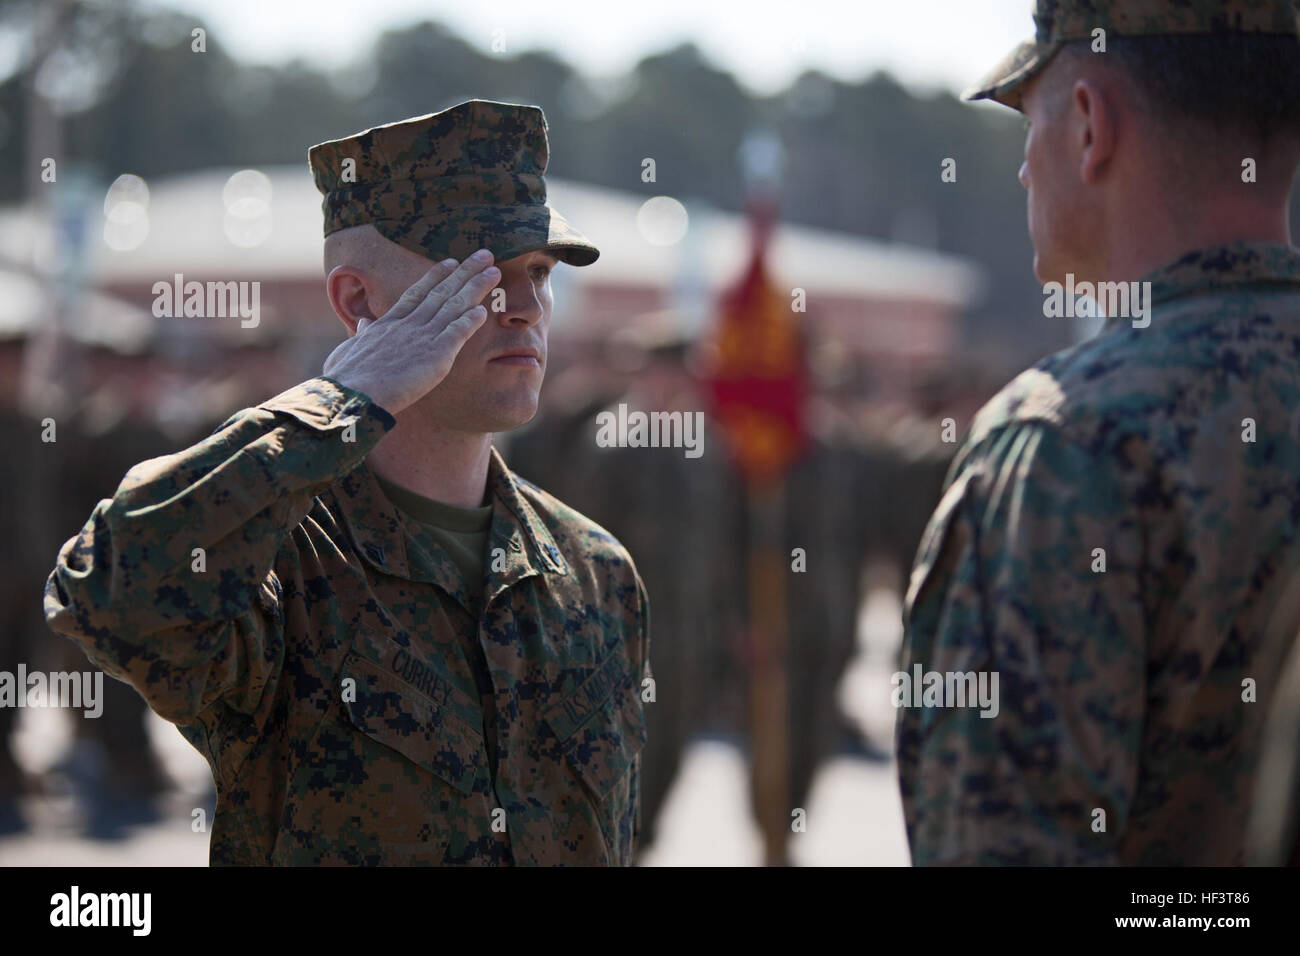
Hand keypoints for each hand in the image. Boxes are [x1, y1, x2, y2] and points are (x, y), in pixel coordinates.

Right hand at [323, 250, 500, 414]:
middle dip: (465, 272)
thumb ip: (363, 335)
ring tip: (494, 272)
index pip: (418, 293)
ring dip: (475, 288)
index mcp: (389, 323)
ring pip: (454, 306)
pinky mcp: (435, 355)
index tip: (451, 262)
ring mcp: (422, 337)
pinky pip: (457, 333)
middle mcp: (408, 325)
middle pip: (442, 292)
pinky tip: (484, 310)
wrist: (353, 393)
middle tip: (484, 255)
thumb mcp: (350, 349)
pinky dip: (470, 320)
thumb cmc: (347, 377)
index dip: (436, 277)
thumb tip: (364, 325)